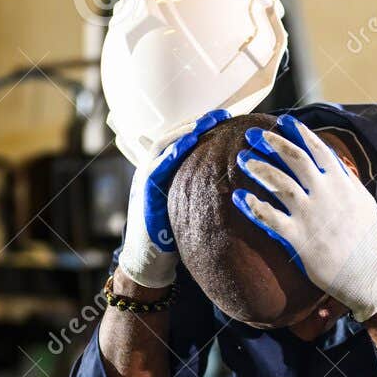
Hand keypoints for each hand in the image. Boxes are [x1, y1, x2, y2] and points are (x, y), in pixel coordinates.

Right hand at [114, 109, 231, 288]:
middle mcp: (152, 170)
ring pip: (162, 146)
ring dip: (184, 132)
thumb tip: (233, 180)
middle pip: (172, 136)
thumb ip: (200, 189)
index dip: (202, 126)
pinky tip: (187, 144)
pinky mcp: (143, 193)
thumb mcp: (187, 206)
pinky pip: (155, 168)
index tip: (225, 118)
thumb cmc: (172, 236)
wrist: (150, 261)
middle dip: (196, 123)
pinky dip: (170, 154)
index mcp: (164, 171)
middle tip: (221, 114)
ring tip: (205, 123)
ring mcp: (145, 180)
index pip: (181, 139)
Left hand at [232, 114, 376, 322]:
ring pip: (279, 183)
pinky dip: (253, 206)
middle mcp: (325, 194)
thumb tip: (335, 162)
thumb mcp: (364, 202)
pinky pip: (270, 218)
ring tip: (243, 160)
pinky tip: (240, 197)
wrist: (368, 274)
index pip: (318, 149)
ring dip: (258, 168)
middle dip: (273, 143)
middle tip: (254, 135)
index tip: (284, 122)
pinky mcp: (298, 237)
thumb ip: (347, 181)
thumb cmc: (367, 239)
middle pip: (294, 159)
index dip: (299, 133)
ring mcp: (311, 215)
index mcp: (342, 183)